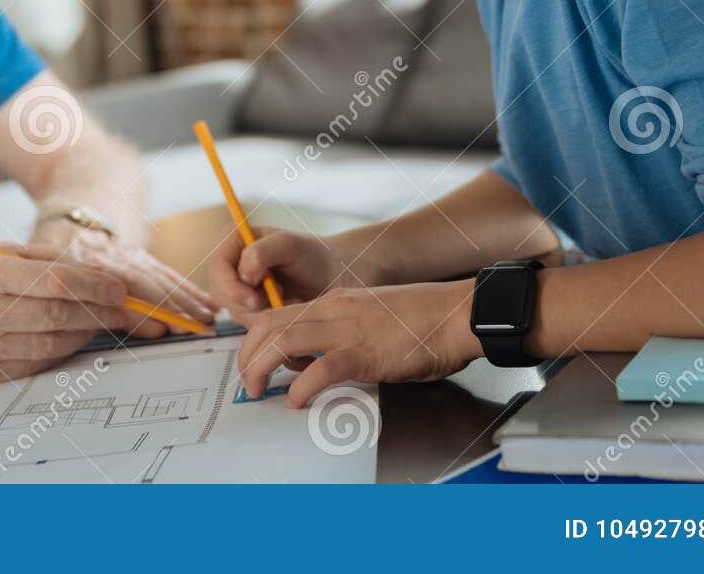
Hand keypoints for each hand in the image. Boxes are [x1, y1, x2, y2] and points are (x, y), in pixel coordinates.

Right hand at [0, 248, 135, 384]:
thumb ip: (42, 261)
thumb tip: (96, 273)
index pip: (52, 281)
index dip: (93, 286)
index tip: (119, 288)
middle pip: (57, 315)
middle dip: (99, 312)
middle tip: (125, 309)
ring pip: (51, 344)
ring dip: (85, 334)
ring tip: (101, 321)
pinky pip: (34, 365)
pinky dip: (61, 352)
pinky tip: (72, 338)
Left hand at [29, 223, 216, 334]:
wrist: (76, 212)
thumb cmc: (55, 245)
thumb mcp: (47, 266)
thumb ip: (65, 293)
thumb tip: (86, 322)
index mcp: (87, 262)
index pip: (118, 288)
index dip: (140, 309)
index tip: (159, 327)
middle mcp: (116, 258)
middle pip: (148, 284)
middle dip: (174, 308)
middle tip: (195, 328)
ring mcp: (133, 257)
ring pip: (163, 278)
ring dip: (188, 300)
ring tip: (209, 318)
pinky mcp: (145, 259)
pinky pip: (170, 275)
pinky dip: (190, 290)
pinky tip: (206, 303)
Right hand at [208, 226, 375, 312]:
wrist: (335, 276)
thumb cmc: (314, 255)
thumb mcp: (289, 245)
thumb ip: (262, 253)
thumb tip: (243, 275)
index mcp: (235, 241)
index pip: (217, 270)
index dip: (232, 288)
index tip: (256, 299)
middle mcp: (232, 264)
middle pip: (221, 295)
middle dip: (250, 304)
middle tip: (280, 297)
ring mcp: (241, 288)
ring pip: (236, 313)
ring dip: (264, 313)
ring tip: (290, 300)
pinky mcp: (251, 309)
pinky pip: (250, 325)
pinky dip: (271, 322)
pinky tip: (289, 309)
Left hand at [233, 280, 480, 406]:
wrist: (457, 314)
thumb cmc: (421, 322)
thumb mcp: (366, 320)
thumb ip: (334, 336)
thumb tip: (305, 364)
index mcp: (333, 302)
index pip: (276, 314)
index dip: (253, 341)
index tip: (249, 364)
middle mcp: (333, 310)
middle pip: (268, 325)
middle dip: (247, 356)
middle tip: (246, 383)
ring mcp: (348, 329)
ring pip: (283, 341)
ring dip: (261, 368)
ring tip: (258, 391)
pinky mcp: (365, 353)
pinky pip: (321, 369)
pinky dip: (301, 387)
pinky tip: (297, 401)